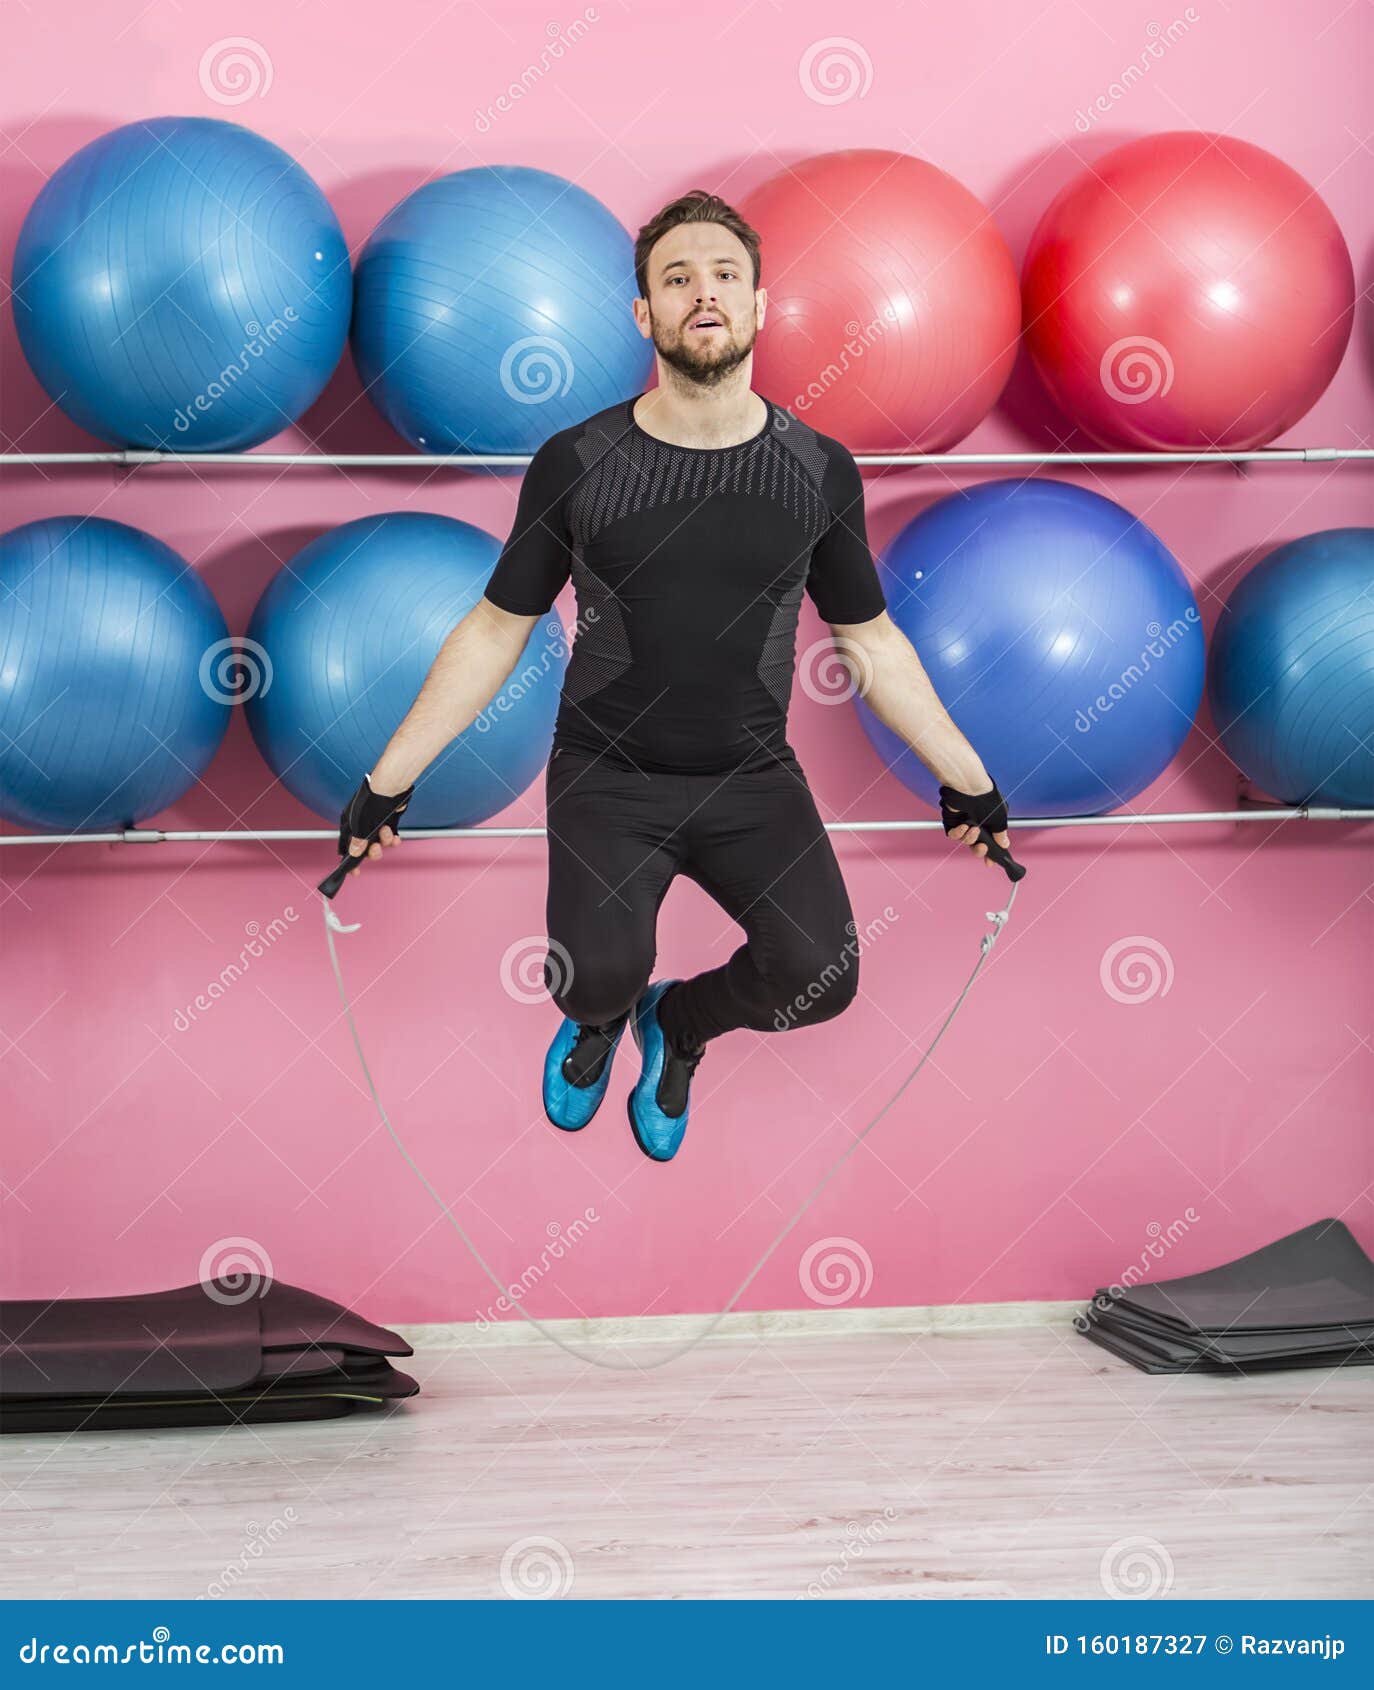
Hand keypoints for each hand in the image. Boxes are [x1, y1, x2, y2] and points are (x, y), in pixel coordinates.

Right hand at [319, 775, 415, 898]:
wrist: (390, 786)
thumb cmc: (371, 801)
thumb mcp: (360, 825)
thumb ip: (358, 841)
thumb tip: (354, 854)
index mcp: (349, 824)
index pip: (346, 846)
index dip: (350, 861)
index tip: (354, 873)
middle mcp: (361, 824)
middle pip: (365, 847)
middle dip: (372, 851)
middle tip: (376, 849)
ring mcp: (375, 823)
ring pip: (379, 842)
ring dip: (384, 842)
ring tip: (386, 833)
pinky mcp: (389, 821)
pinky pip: (390, 836)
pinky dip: (393, 839)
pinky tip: (396, 837)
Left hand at [938, 781, 1024, 882]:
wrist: (969, 785)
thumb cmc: (987, 798)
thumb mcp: (999, 818)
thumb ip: (1000, 833)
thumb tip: (1005, 844)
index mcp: (990, 822)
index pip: (990, 841)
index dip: (990, 854)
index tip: (990, 863)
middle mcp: (977, 822)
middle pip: (976, 844)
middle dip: (979, 850)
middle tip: (983, 848)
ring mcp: (964, 821)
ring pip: (965, 840)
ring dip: (970, 838)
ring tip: (974, 829)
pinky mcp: (952, 820)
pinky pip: (953, 834)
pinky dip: (958, 832)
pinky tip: (964, 826)